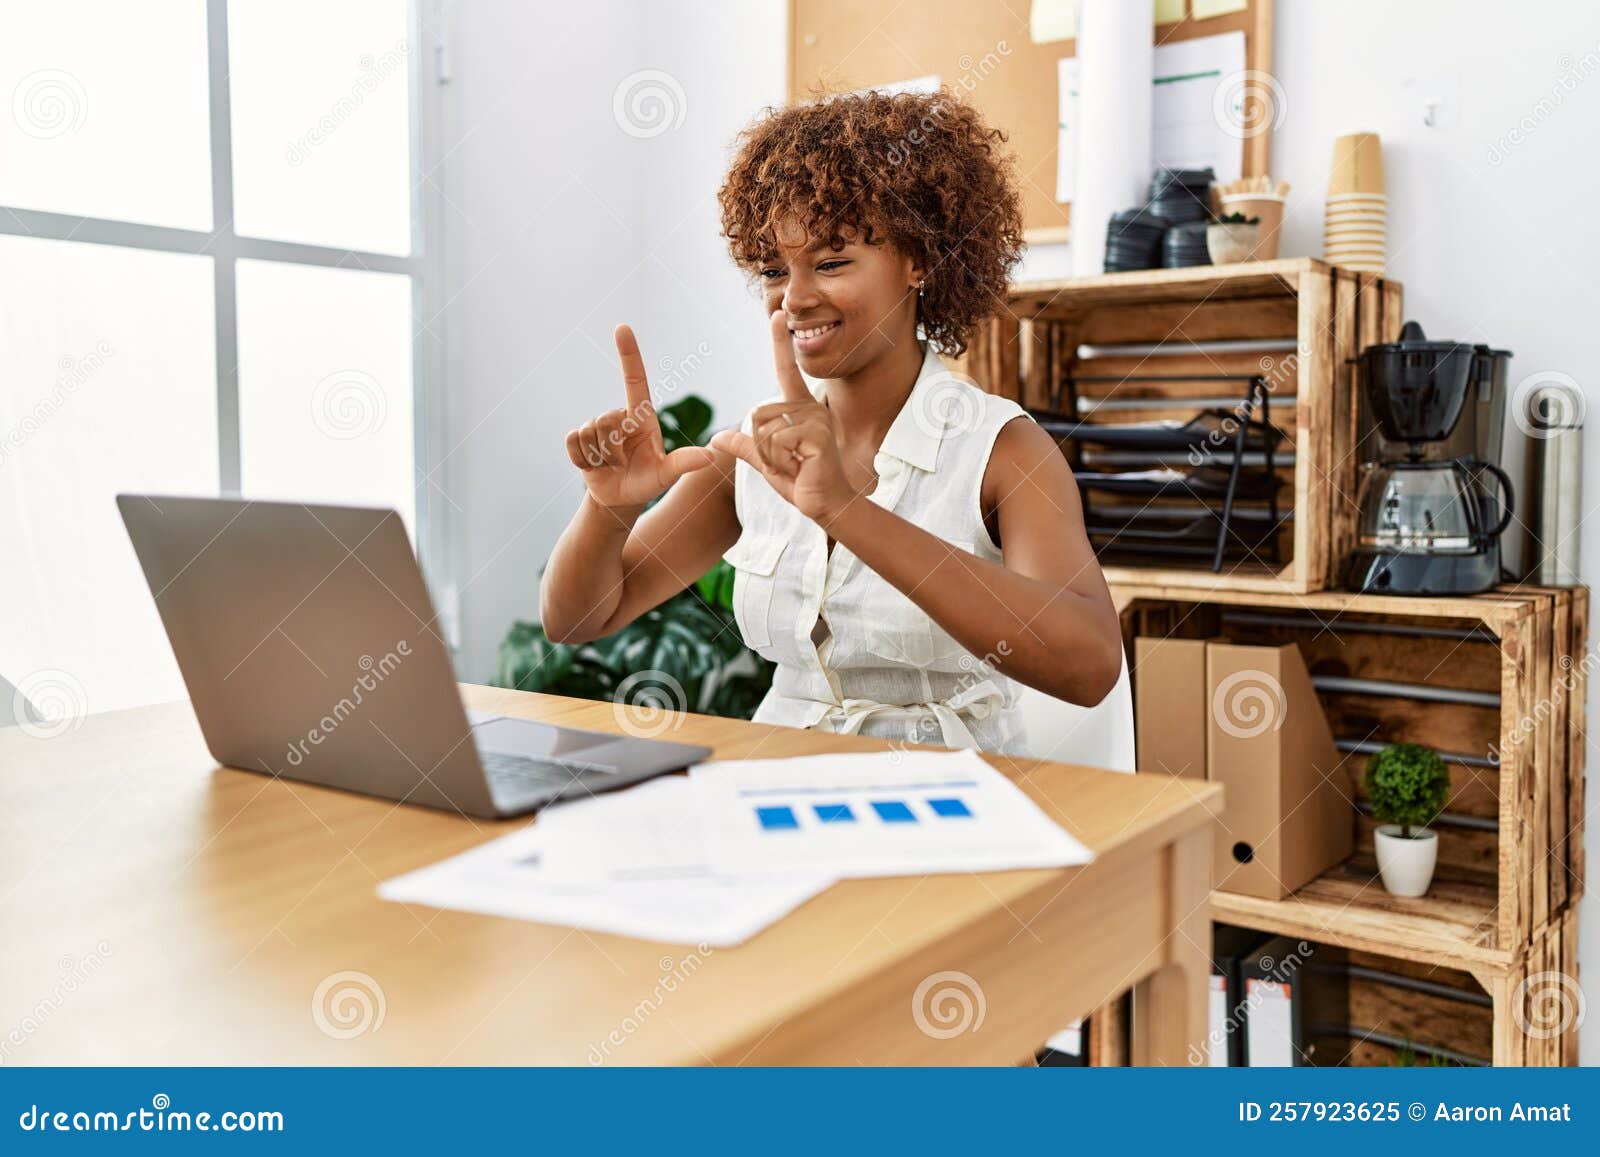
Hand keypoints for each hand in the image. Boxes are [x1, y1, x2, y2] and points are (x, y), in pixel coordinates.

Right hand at [564, 325, 717, 509]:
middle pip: (605, 420)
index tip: (622, 327)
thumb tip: (710, 456)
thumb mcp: (667, 475)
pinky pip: (573, 442)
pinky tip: (593, 466)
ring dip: (599, 457)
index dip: (628, 354)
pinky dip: (582, 459)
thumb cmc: (647, 483)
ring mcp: (597, 426)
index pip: (635, 378)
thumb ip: (685, 463)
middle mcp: (619, 416)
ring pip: (589, 432)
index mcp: (641, 416)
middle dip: (613, 450)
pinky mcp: (579, 438)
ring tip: (610, 465)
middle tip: (623, 464)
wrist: (620, 498)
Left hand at [710, 310, 854, 524]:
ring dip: (769, 455)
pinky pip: (775, 441)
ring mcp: (815, 419)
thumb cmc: (801, 482)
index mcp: (800, 408)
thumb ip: (745, 446)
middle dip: (761, 446)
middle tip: (786, 462)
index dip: (779, 343)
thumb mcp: (766, 462)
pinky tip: (799, 468)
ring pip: (764, 428)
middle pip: (757, 413)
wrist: (827, 505)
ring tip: (794, 465)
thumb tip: (716, 438)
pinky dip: (777, 461)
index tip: (777, 314)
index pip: (786, 370)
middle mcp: (809, 407)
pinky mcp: (816, 434)